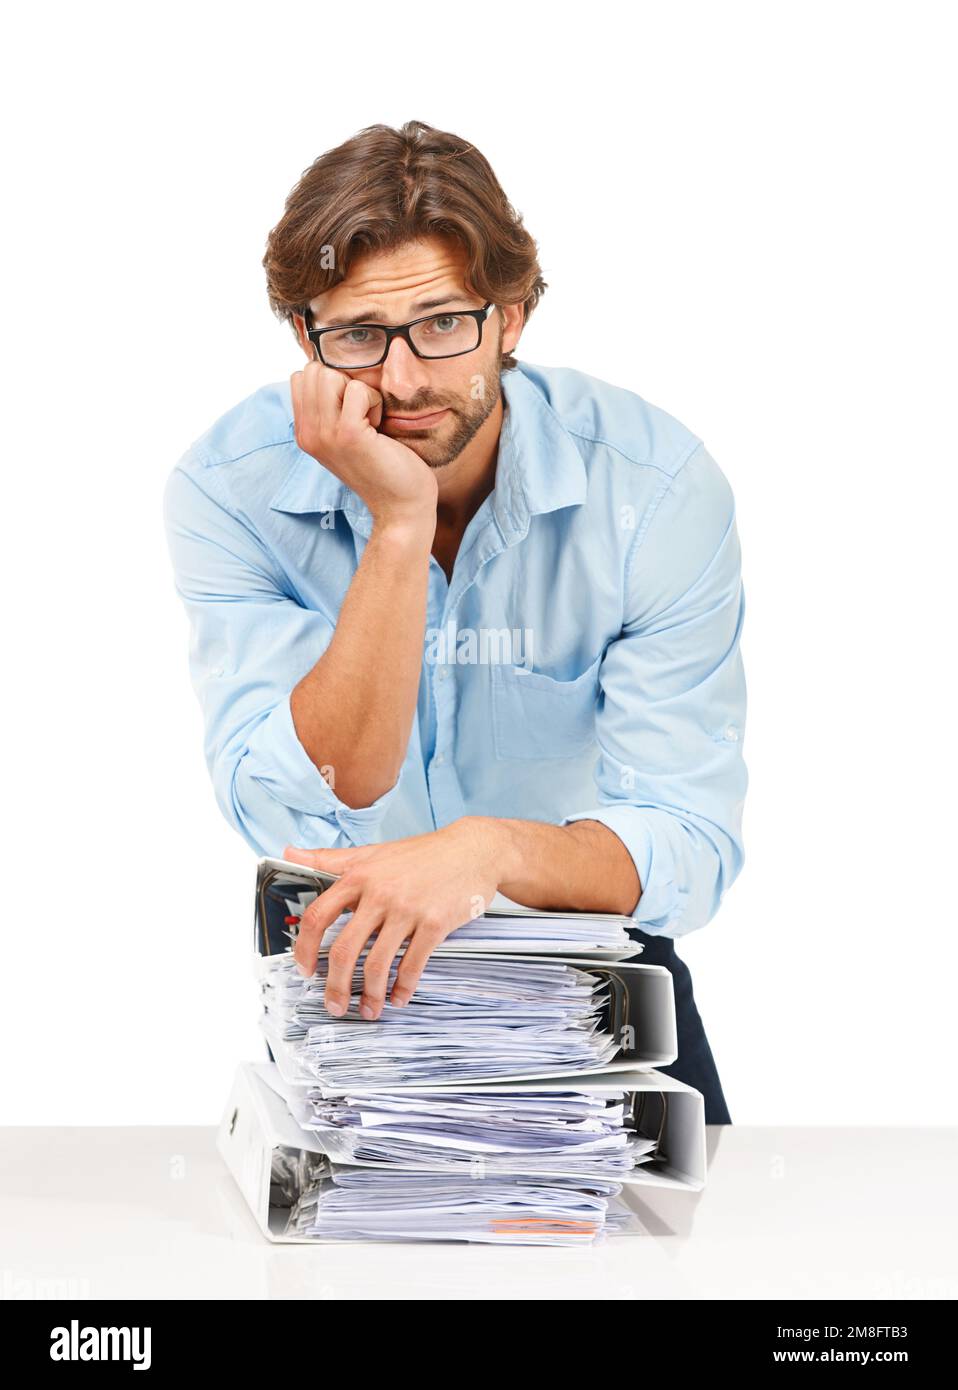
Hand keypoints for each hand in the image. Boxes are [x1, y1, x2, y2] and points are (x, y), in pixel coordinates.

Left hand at [283, 818, 503, 1018]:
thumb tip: (288, 852)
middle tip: (335, 1005)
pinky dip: (403, 989)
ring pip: (377, 964)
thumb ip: (329, 858)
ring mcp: (408, 910)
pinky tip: (399, 997)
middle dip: (335, 986)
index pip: (318, 916)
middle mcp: (379, 893)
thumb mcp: (372, 851)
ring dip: (369, 995)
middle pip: (343, 950)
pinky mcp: (435, 924)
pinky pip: (412, 966)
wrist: (473, 850)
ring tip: (369, 1009)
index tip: (305, 970)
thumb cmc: (422, 853)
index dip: (304, 948)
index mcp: (359, 876)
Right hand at [290, 359, 437, 528]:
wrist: (400, 506)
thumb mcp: (346, 436)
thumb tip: (331, 368)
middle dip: (344, 382)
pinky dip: (375, 400)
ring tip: (370, 420)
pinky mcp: (349, 435)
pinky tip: (379, 427)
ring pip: (330, 374)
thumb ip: (331, 408)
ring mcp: (325, 435)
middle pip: (314, 370)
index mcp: (304, 432)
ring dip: (359, 390)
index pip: (302, 376)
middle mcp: (308, 434)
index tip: (351, 410)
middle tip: (362, 414)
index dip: (331, 381)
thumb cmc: (383, 466)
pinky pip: (358, 389)